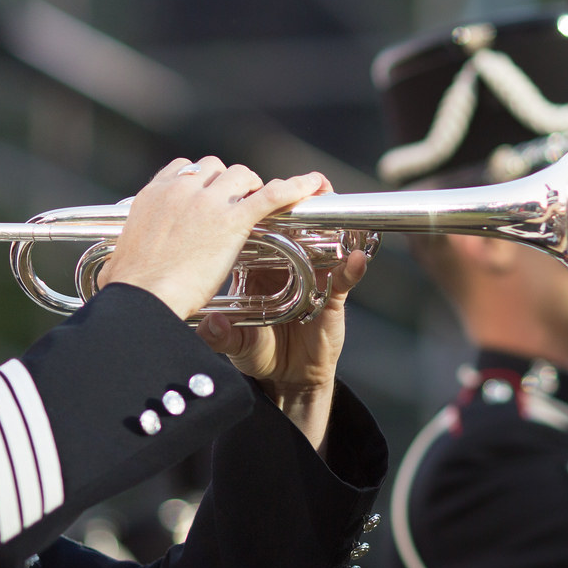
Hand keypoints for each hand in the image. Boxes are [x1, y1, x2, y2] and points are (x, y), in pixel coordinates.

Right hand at [98, 158, 326, 321]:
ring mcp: (208, 202)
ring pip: (242, 176)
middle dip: (230, 184)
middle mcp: (181, 189)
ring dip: (254, 188)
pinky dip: (294, 188)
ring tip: (264, 205)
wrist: (142, 299)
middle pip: (216, 168)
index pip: (183, 169)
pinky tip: (312, 185)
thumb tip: (116, 270)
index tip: (206, 195)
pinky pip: (271, 194)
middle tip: (239, 205)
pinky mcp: (233, 219)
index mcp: (154, 195)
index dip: (200, 181)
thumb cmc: (128, 290)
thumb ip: (129, 254)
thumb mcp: (122, 260)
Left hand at [198, 191, 367, 452]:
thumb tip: (212, 326)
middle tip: (308, 189)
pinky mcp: (332, 298)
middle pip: (295, 228)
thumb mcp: (234, 343)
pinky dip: (351, 268)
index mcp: (257, 267)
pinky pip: (344, 279)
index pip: (258, 231)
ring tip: (336, 210)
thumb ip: (222, 337)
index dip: (261, 209)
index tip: (262, 190)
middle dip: (301, 206)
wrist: (285, 378)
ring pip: (325, 244)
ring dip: (332, 226)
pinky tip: (356, 259)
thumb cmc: (257, 350)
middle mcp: (286, 267)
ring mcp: (312, 279)